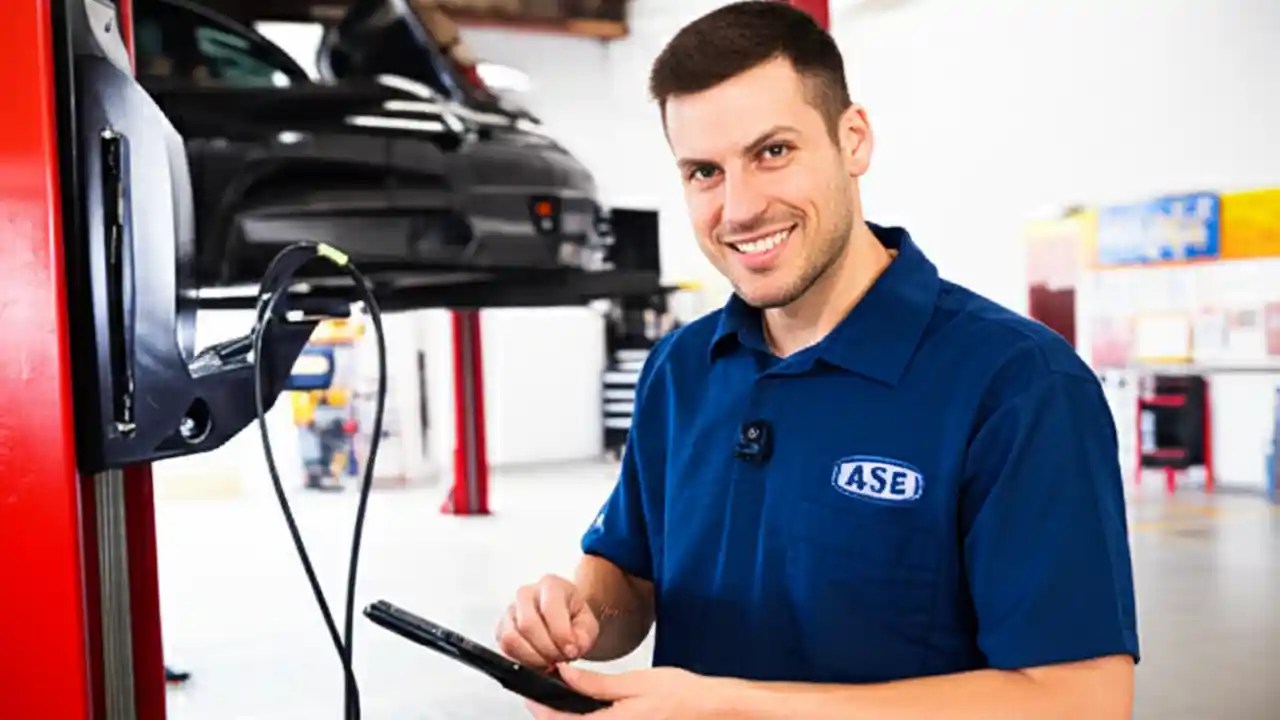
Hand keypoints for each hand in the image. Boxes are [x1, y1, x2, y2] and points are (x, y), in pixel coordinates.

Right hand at [496, 574, 598, 669]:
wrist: (563, 618)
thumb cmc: (574, 618)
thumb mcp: (588, 625)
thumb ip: (583, 636)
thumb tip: (571, 648)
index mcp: (551, 586)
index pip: (549, 609)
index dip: (561, 635)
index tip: (571, 651)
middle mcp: (526, 594)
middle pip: (528, 624)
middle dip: (547, 649)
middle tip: (561, 658)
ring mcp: (510, 611)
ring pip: (511, 638)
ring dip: (533, 657)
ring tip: (549, 661)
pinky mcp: (501, 629)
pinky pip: (504, 648)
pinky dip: (522, 660)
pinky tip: (538, 660)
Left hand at [525, 665, 737, 718]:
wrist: (712, 711)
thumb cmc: (682, 696)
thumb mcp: (635, 682)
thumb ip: (596, 683)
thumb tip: (565, 675)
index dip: (541, 707)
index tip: (529, 694)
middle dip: (552, 714)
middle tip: (542, 695)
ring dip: (569, 719)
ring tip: (563, 700)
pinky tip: (588, 710)